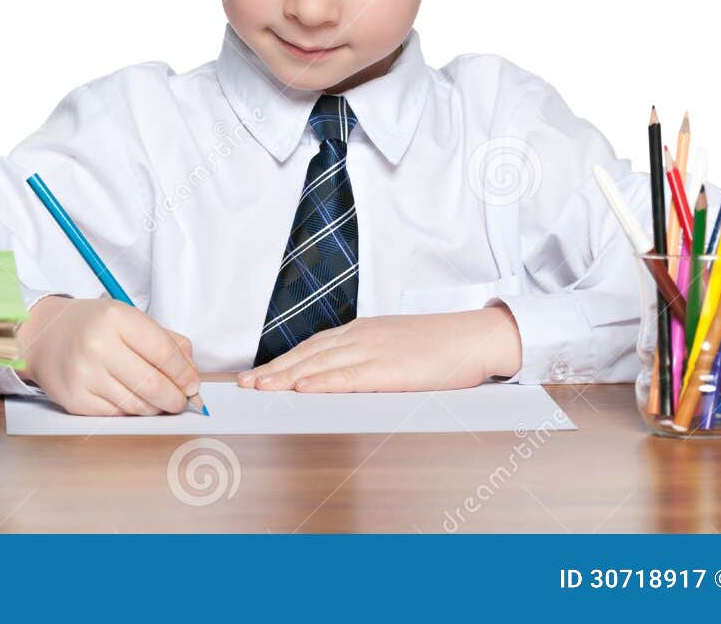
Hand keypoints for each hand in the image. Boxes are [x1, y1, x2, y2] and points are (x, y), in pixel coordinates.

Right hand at [17, 295, 201, 415]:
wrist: (44, 336)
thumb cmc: (94, 328)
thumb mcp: (130, 319)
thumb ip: (168, 343)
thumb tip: (193, 379)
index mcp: (116, 319)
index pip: (164, 352)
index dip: (185, 374)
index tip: (193, 385)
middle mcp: (98, 346)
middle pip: (153, 385)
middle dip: (175, 399)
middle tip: (181, 401)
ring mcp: (84, 375)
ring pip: (137, 405)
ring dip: (155, 408)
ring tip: (158, 401)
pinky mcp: (75, 400)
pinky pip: (117, 415)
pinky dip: (131, 412)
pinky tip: (131, 401)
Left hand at [236, 307, 522, 392]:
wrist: (476, 337)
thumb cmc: (440, 346)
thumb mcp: (395, 344)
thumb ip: (367, 356)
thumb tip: (340, 373)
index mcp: (361, 332)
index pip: (311, 347)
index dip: (282, 362)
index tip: (257, 375)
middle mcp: (361, 337)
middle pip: (308, 355)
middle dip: (274, 370)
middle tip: (245, 385)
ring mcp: (375, 351)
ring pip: (321, 364)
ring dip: (287, 377)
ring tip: (261, 388)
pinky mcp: (391, 369)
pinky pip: (350, 376)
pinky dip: (323, 382)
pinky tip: (303, 388)